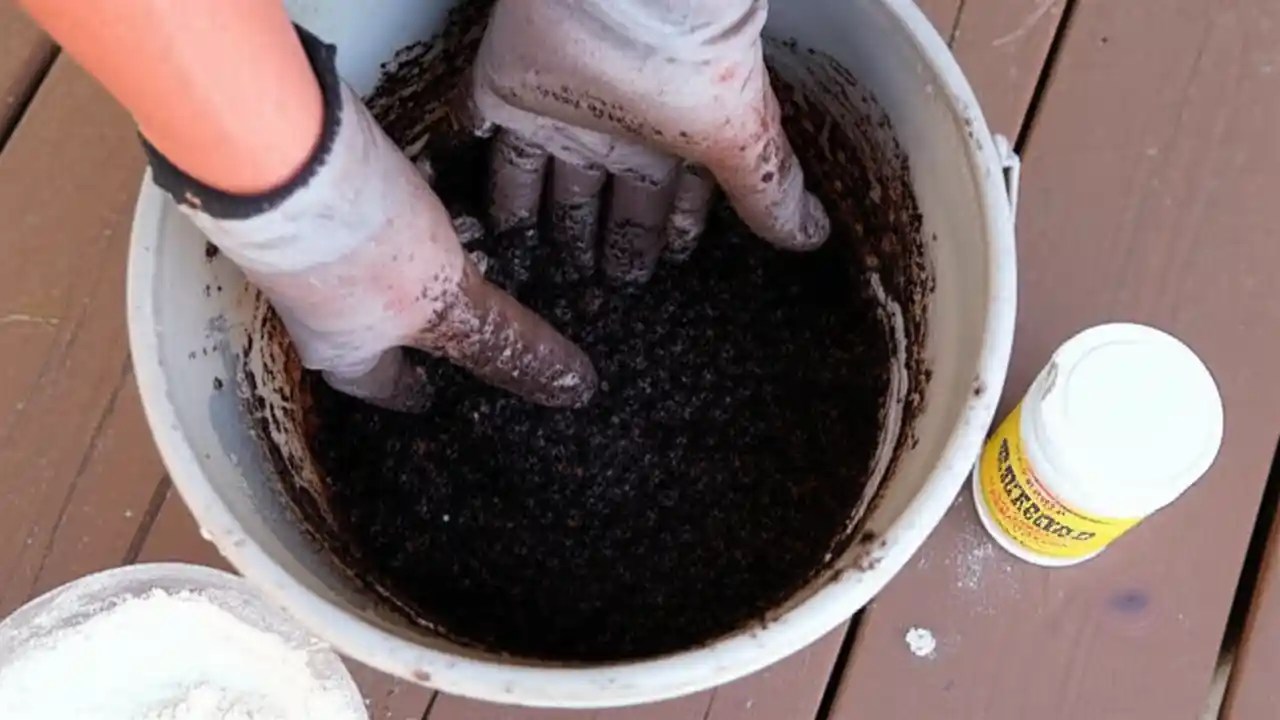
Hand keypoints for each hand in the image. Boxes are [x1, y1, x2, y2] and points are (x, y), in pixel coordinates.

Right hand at [152, 42, 595, 411]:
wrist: (283, 152)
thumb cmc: (356, 254)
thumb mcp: (445, 305)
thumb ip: (500, 342)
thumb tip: (570, 389)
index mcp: (344, 352)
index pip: (379, 388)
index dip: (411, 393)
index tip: (434, 395)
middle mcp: (320, 304)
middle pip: (378, 325)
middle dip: (424, 319)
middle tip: (471, 311)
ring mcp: (314, 242)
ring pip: (379, 265)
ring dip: (421, 258)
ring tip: (472, 245)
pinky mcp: (319, 189)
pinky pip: (376, 209)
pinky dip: (409, 208)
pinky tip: (437, 191)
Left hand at [471, 0, 829, 282]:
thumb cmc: (690, 64)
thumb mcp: (741, 140)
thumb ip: (768, 190)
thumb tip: (812, 235)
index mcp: (672, 137)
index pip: (672, 197)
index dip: (670, 231)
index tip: (668, 269)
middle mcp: (617, 127)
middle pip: (608, 196)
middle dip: (606, 238)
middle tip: (599, 286)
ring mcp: (560, 110)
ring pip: (551, 182)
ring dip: (547, 222)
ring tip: (541, 270)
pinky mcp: (507, 93)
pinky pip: (489, 143)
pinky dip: (485, 177)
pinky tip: (478, 217)